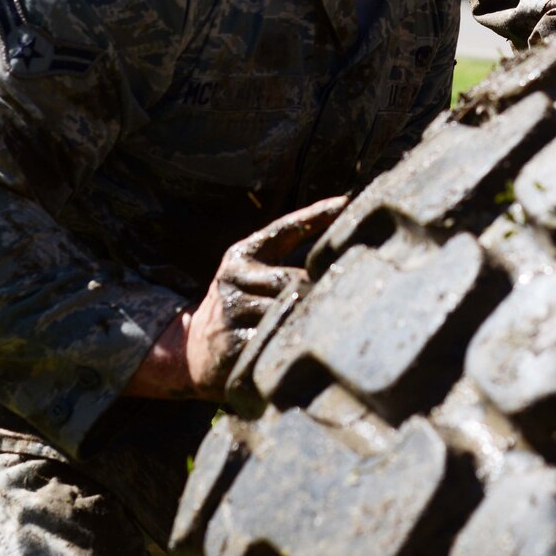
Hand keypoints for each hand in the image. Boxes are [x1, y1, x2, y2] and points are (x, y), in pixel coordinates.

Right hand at [124, 195, 346, 400]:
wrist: (194, 353)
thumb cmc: (240, 304)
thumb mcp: (254, 268)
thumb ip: (291, 244)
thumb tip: (345, 209)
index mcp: (242, 256)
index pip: (285, 229)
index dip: (318, 215)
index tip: (350, 202)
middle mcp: (234, 280)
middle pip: (296, 279)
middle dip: (326, 286)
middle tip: (361, 288)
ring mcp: (232, 314)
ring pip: (290, 312)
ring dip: (317, 318)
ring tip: (343, 321)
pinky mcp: (235, 347)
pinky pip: (279, 342)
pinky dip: (299, 344)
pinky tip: (316, 347)